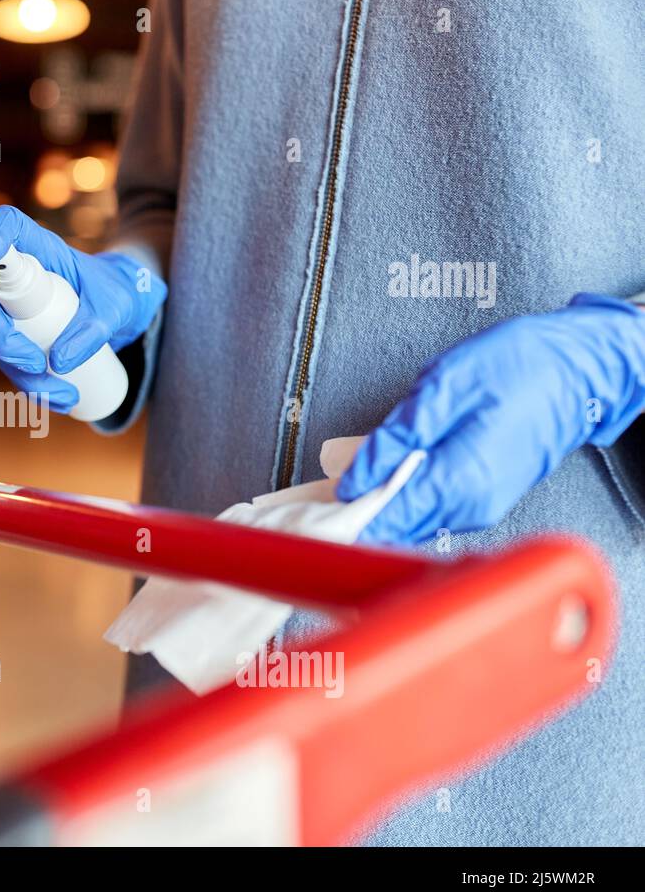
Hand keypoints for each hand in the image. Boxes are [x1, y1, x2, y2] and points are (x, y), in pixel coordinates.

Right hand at [0, 205, 166, 412]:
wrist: (122, 311)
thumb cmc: (116, 294)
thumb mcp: (114, 309)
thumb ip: (92, 329)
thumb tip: (58, 363)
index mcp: (40, 250)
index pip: (8, 228)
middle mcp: (15, 279)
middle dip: (0, 340)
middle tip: (34, 365)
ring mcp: (10, 311)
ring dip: (22, 377)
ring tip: (66, 395)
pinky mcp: (17, 339)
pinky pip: (11, 366)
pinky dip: (33, 389)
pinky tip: (60, 401)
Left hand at [338, 292, 644, 544]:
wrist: (579, 367)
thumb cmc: (520, 366)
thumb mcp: (442, 387)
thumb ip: (394, 438)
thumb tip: (354, 478)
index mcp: (458, 480)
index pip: (385, 521)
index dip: (344, 517)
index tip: (311, 510)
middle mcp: (471, 505)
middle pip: (395, 526)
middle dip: (357, 509)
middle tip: (324, 485)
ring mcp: (480, 506)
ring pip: (412, 517)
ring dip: (382, 498)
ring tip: (360, 468)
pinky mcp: (483, 498)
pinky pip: (432, 505)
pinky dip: (407, 491)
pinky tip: (395, 466)